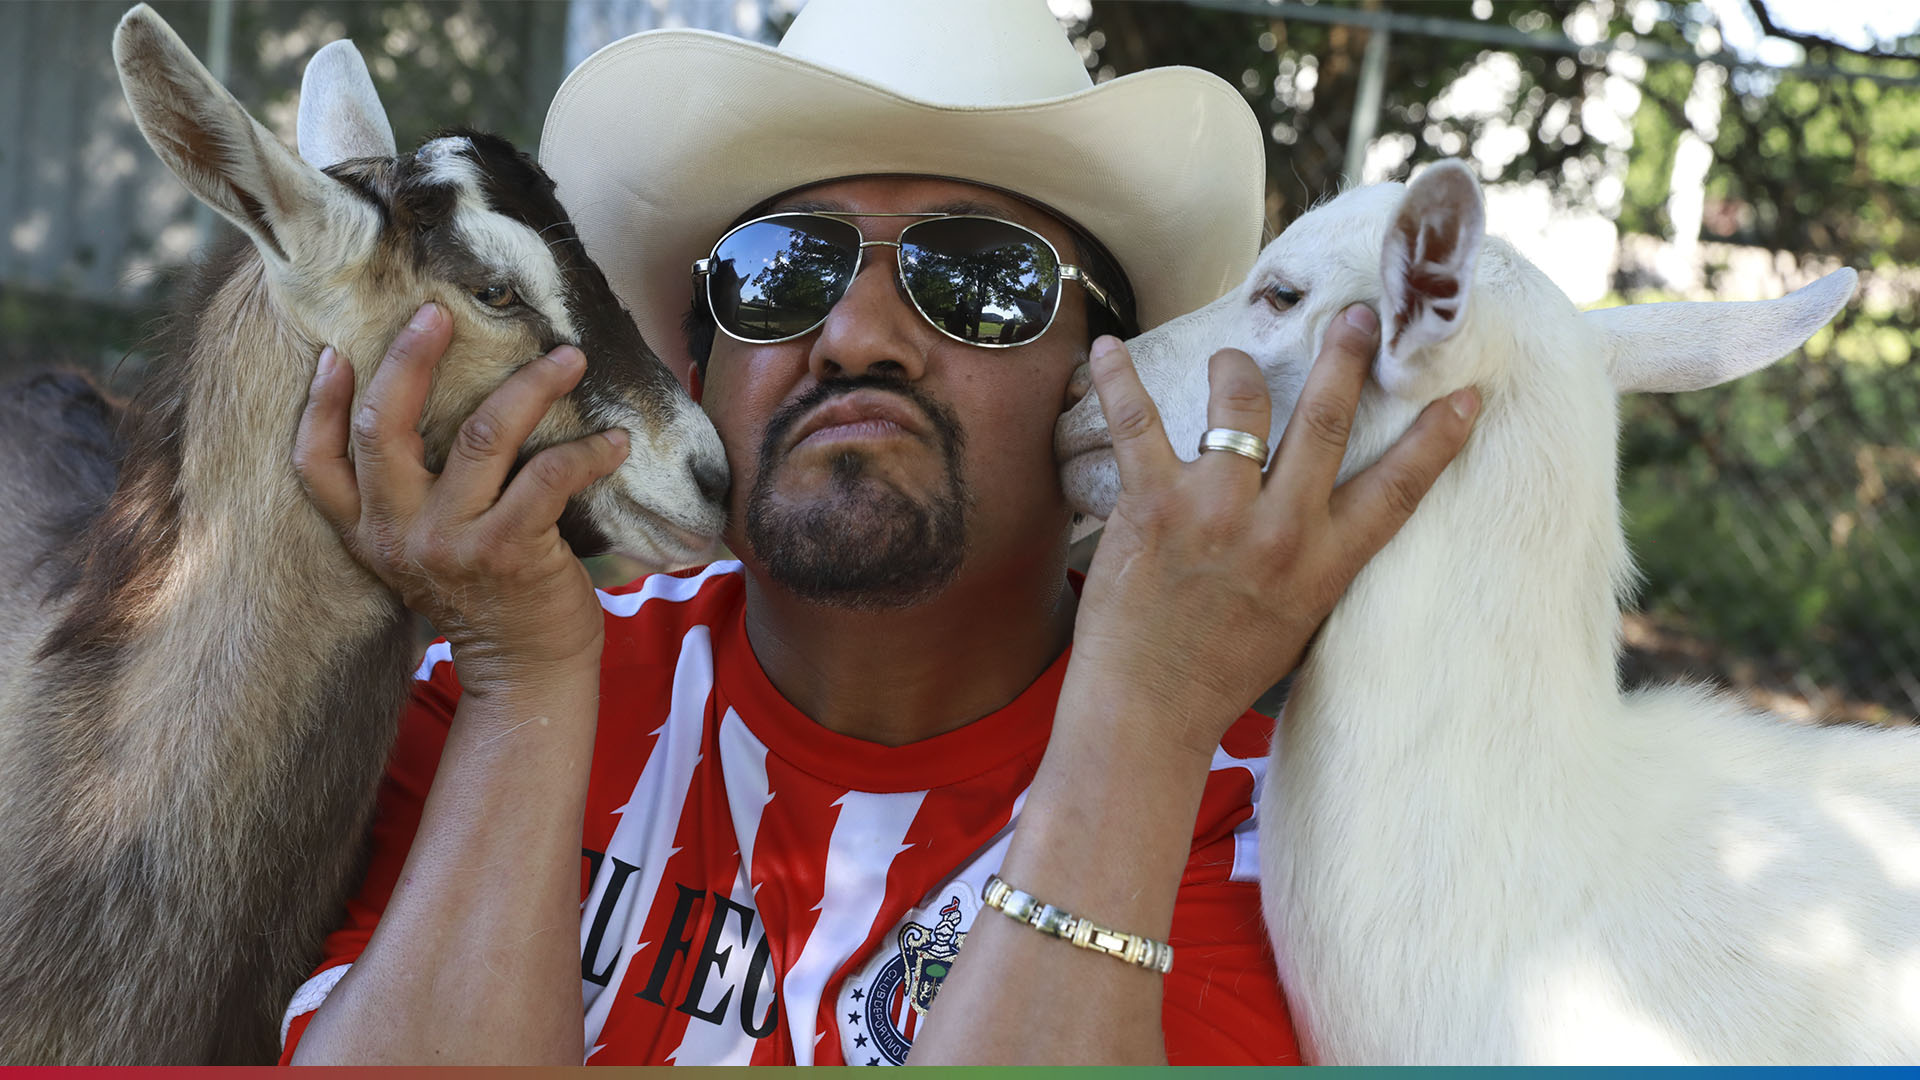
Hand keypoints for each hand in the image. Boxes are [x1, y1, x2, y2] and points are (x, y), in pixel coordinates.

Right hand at [293, 302, 630, 690]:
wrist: (525, 671)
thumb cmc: (484, 596)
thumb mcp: (424, 551)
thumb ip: (412, 495)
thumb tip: (439, 404)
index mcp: (368, 532)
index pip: (314, 463)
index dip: (318, 404)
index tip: (333, 351)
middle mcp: (398, 534)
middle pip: (385, 427)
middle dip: (411, 359)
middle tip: (440, 313)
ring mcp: (452, 542)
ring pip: (485, 434)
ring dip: (533, 386)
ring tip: (570, 357)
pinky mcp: (510, 550)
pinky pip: (550, 475)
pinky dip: (588, 451)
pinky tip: (613, 442)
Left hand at [1068, 304, 1478, 758]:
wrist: (1150, 711)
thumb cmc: (1221, 670)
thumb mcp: (1299, 619)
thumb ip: (1317, 559)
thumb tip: (1327, 507)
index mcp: (1324, 564)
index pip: (1398, 489)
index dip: (1436, 439)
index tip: (1464, 394)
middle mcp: (1280, 530)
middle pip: (1326, 420)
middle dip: (1345, 357)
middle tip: (1356, 315)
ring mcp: (1216, 511)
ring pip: (1241, 401)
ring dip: (1237, 368)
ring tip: (1234, 360)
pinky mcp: (1154, 506)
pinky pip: (1138, 423)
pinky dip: (1118, 381)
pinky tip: (1106, 350)